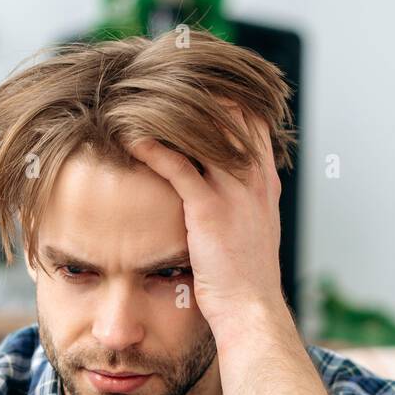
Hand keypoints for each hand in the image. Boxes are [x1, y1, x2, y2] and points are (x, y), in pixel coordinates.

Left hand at [126, 103, 285, 336]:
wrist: (250, 310)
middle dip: (197, 94)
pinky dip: (152, 148)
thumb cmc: (243, 279)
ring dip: (170, 114)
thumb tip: (216, 190)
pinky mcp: (208, 209)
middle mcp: (253, 177)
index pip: (251, 118)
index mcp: (264, 180)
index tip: (191, 90)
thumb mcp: (251, 231)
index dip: (223, 98)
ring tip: (139, 102)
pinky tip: (131, 139)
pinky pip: (178, 166)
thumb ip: (240, 202)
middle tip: (159, 84)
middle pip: (231, 112)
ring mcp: (233, 191)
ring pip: (204, 131)